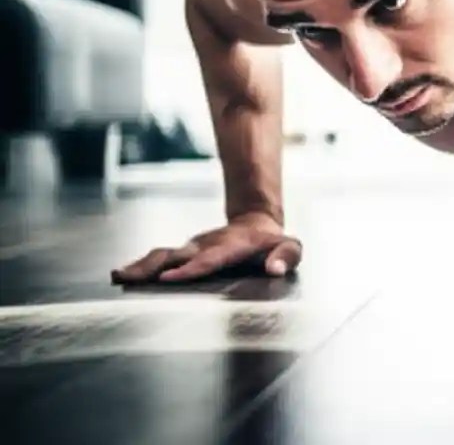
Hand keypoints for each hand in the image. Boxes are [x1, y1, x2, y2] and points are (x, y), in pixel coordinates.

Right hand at [110, 212, 301, 283]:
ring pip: (162, 255)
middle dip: (151, 268)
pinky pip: (159, 258)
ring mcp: (192, 248)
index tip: (167, 279)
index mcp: (230, 248)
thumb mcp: (290, 247)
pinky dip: (139, 266)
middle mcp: (205, 246)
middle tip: (126, 278)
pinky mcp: (184, 252)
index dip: (189, 269)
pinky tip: (120, 276)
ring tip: (116, 277)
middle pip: (175, 256)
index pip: (208, 260)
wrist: (256, 222)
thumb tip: (275, 270)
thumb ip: (286, 256)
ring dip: (139, 266)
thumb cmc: (273, 242)